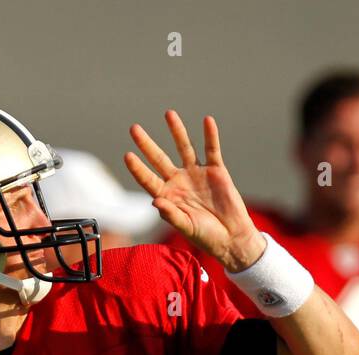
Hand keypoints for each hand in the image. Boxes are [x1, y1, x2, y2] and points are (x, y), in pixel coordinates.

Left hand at [125, 111, 265, 272]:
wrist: (231, 236)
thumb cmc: (205, 236)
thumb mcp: (186, 227)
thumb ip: (171, 214)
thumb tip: (156, 201)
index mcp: (167, 196)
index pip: (148, 179)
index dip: (138, 168)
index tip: (127, 155)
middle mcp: (179, 181)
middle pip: (159, 158)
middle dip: (147, 144)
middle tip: (134, 128)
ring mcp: (196, 174)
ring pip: (184, 148)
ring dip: (177, 131)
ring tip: (169, 114)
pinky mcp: (216, 170)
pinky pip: (212, 150)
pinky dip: (210, 136)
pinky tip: (207, 121)